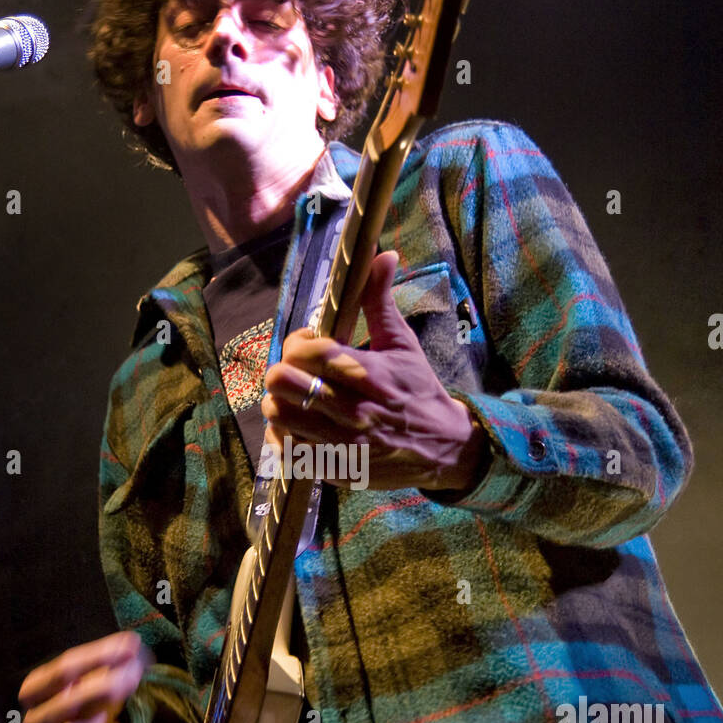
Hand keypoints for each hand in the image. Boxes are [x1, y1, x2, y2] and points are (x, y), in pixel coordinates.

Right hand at [18, 631, 152, 722]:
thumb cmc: (93, 695)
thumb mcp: (100, 670)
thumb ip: (115, 656)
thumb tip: (131, 645)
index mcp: (36, 690)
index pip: (56, 674)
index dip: (94, 659)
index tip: (128, 649)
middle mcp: (37, 721)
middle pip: (51, 711)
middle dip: (93, 692)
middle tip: (129, 677)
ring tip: (109, 713)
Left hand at [261, 249, 488, 491]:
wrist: (443, 447)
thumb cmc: (418, 390)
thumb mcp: (403, 343)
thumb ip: (380, 300)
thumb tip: (378, 254)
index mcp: (370, 373)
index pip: (310, 351)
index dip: (297, 342)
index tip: (307, 344)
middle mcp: (354, 410)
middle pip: (283, 382)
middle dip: (281, 371)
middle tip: (295, 373)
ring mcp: (344, 443)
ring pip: (279, 417)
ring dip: (279, 404)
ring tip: (295, 400)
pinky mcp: (337, 469)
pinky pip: (288, 452)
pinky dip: (285, 438)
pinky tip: (300, 428)